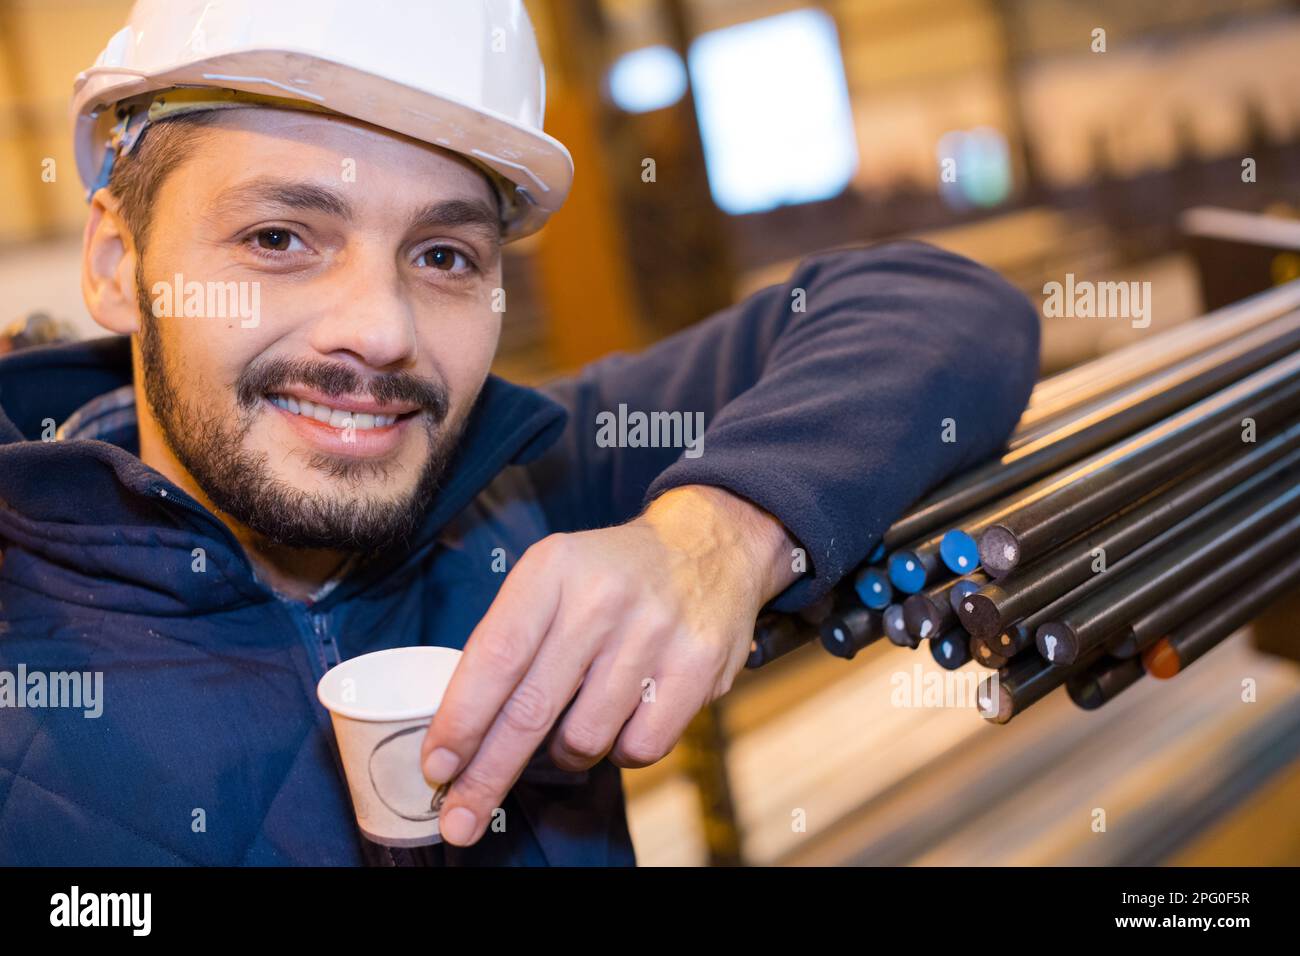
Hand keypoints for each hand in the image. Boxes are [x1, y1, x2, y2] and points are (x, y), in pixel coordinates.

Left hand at [419, 484, 799, 845]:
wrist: (708, 546)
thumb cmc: (610, 576)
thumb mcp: (552, 577)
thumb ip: (511, 640)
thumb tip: (462, 734)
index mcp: (553, 569)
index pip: (496, 657)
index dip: (461, 720)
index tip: (436, 767)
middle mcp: (603, 599)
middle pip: (531, 710)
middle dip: (487, 775)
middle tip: (459, 820)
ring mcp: (655, 633)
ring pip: (584, 739)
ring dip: (565, 753)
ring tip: (575, 724)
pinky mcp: (698, 668)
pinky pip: (640, 748)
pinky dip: (620, 750)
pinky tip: (624, 718)